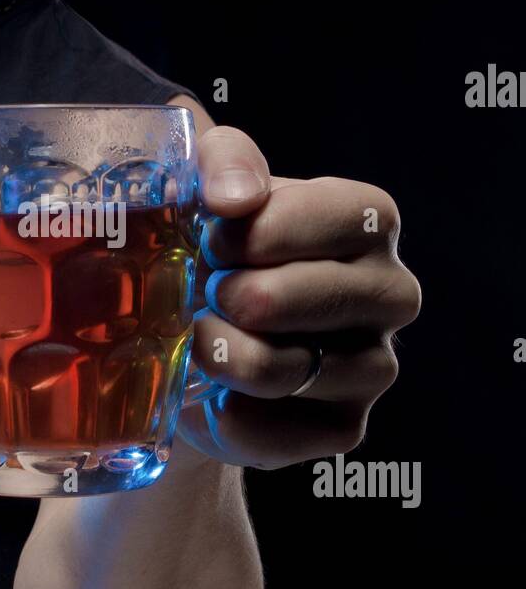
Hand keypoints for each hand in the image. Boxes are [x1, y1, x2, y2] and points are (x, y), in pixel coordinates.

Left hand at [175, 124, 421, 468]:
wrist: (197, 341)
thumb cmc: (212, 247)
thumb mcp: (208, 180)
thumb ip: (221, 159)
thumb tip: (234, 198)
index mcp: (369, 220)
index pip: (334, 217)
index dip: (258, 231)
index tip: (212, 240)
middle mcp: (390, 292)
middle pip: (304, 297)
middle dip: (231, 296)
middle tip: (203, 293)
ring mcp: (375, 366)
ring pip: (283, 369)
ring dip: (218, 353)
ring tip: (198, 337)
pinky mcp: (345, 428)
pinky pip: (271, 429)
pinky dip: (222, 411)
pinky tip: (212, 390)